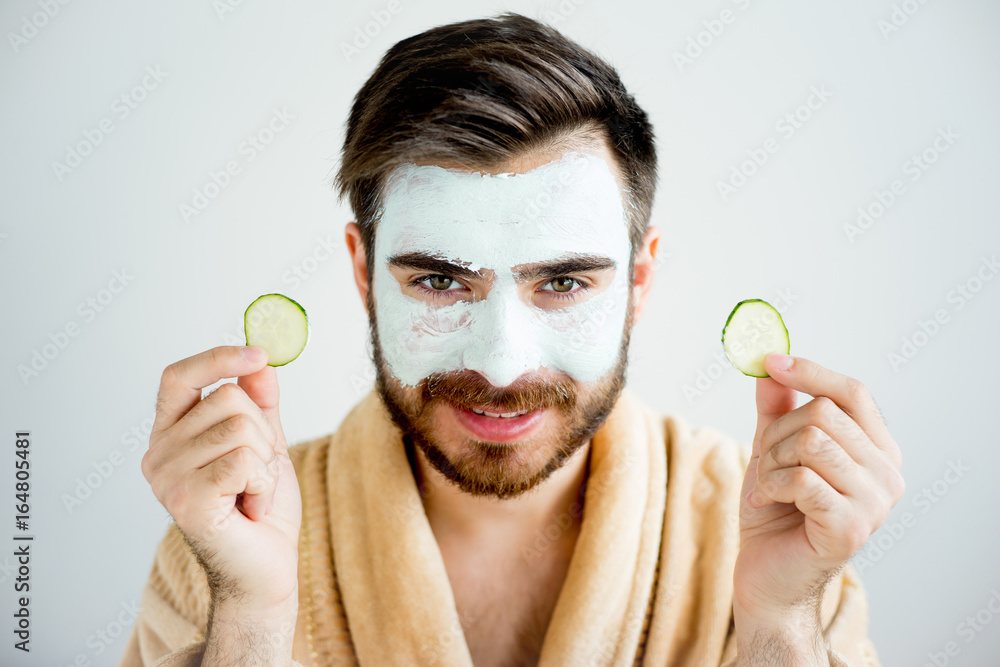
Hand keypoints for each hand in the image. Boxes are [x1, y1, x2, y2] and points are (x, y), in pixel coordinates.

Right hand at [142, 346, 301, 611]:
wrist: (265, 568)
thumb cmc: (260, 508)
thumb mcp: (265, 443)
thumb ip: (260, 403)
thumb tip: (261, 363)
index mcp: (169, 434)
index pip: (179, 376)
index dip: (218, 358)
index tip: (259, 354)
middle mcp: (158, 453)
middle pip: (227, 398)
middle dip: (263, 432)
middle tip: (257, 472)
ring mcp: (167, 478)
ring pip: (242, 428)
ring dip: (266, 462)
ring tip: (252, 492)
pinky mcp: (186, 501)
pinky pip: (245, 461)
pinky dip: (264, 483)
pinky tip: (252, 508)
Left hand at [734, 353, 904, 619]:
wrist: (766, 578)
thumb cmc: (775, 515)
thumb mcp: (771, 451)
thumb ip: (776, 409)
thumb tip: (770, 366)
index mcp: (878, 451)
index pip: (853, 393)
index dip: (811, 372)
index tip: (771, 361)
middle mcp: (888, 475)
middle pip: (822, 413)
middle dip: (776, 433)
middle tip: (764, 464)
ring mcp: (875, 504)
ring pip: (810, 441)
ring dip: (771, 461)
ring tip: (767, 487)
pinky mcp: (851, 527)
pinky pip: (800, 478)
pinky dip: (768, 486)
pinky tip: (765, 505)